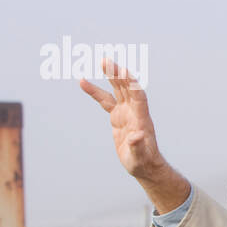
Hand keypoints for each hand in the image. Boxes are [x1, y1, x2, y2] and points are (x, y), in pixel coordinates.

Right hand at [79, 57, 165, 179]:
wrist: (143, 165)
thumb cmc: (143, 161)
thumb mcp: (139, 156)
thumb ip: (138, 146)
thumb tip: (137, 137)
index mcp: (141, 118)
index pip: (138, 96)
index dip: (131, 84)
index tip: (123, 71)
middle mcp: (134, 112)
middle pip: (127, 88)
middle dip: (118, 75)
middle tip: (107, 61)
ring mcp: (126, 112)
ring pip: (118, 90)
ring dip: (111, 76)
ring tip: (103, 62)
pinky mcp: (118, 116)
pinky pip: (105, 100)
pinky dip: (95, 92)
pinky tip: (83, 82)